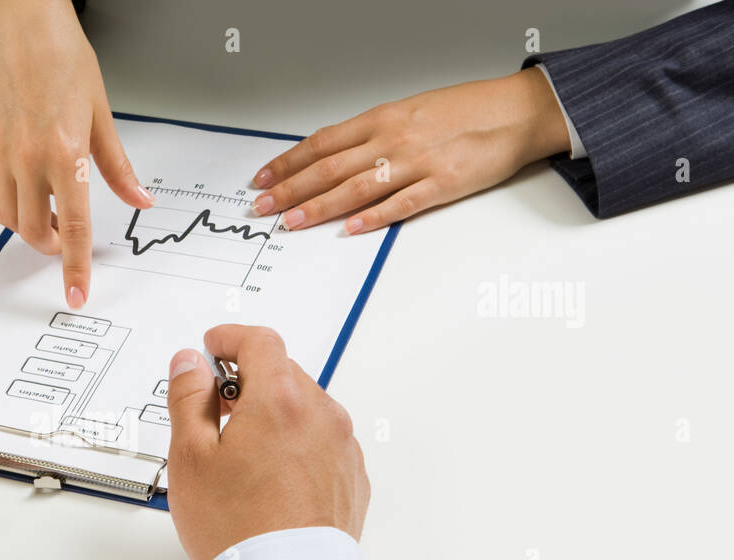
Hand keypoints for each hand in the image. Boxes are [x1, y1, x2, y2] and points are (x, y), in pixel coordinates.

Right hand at [0, 0, 153, 307]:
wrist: (23, 26)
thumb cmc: (64, 60)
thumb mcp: (102, 116)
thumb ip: (118, 167)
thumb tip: (140, 199)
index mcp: (67, 155)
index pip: (74, 228)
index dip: (75, 268)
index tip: (75, 294)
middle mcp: (30, 159)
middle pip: (33, 231)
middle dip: (50, 245)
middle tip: (63, 236)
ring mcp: (0, 153)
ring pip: (6, 217)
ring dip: (25, 225)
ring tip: (42, 209)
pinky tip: (16, 190)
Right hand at [164, 326, 369, 559]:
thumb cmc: (237, 527)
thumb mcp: (189, 456)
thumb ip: (188, 398)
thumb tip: (190, 364)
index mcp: (280, 400)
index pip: (259, 342)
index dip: (230, 338)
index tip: (213, 347)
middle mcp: (322, 415)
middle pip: (284, 374)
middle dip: (249, 381)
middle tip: (216, 406)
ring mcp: (343, 448)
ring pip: (306, 410)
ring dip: (275, 414)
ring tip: (242, 453)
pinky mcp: (352, 480)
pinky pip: (323, 444)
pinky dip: (297, 446)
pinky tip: (270, 479)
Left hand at [249, 68, 570, 234]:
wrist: (517, 110)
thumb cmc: (464, 111)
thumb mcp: (409, 111)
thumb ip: (372, 135)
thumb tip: (332, 156)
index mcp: (382, 119)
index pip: (321, 143)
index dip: (287, 162)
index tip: (262, 178)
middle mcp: (393, 139)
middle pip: (329, 168)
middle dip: (290, 189)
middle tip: (262, 208)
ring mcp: (417, 162)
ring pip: (356, 187)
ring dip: (319, 207)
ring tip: (292, 223)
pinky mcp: (443, 184)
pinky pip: (401, 204)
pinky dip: (373, 218)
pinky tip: (349, 229)